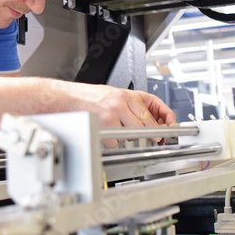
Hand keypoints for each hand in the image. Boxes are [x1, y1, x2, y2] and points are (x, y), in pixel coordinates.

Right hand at [58, 83, 175, 145]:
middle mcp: (122, 101)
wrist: (66, 98)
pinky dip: (111, 141)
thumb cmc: (88, 97)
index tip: (168, 129)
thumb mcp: (114, 95)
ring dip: (125, 136)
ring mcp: (114, 113)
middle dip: (147, 133)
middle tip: (148, 138)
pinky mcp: (105, 124)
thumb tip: (150, 122)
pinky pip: (116, 141)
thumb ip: (132, 106)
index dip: (164, 121)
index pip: (154, 108)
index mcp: (128, 94)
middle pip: (147, 124)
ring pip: (133, 134)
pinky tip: (103, 131)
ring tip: (113, 128)